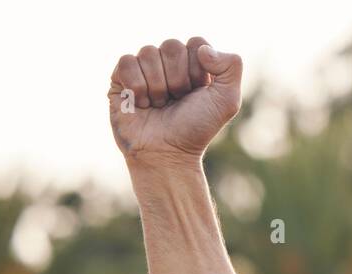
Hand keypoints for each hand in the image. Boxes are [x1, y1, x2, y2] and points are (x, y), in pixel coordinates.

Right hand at [108, 37, 241, 166]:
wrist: (167, 154)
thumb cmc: (196, 129)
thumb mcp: (227, 101)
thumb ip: (231, 66)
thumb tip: (203, 48)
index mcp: (194, 65)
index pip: (196, 43)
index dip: (198, 69)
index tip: (198, 92)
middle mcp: (168, 64)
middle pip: (171, 46)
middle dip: (178, 79)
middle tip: (177, 100)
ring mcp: (144, 69)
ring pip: (148, 52)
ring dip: (158, 86)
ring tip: (160, 105)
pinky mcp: (120, 78)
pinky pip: (127, 62)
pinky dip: (137, 86)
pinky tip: (142, 104)